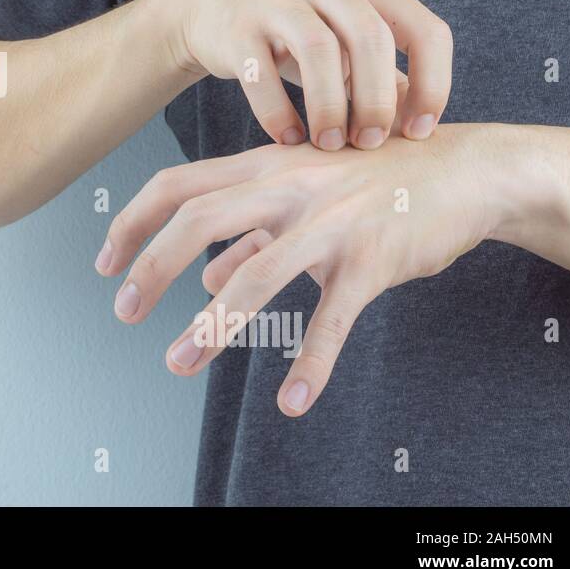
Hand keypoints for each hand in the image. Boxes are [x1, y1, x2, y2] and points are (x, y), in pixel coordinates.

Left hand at [94, 126, 503, 415]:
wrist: (464, 169)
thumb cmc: (375, 180)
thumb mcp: (304, 194)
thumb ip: (252, 233)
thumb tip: (205, 278)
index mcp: (265, 166)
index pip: (177, 185)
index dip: (132, 222)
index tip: (105, 263)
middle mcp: (289, 186)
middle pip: (197, 219)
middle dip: (151, 266)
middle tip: (124, 310)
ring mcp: (331, 221)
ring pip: (257, 274)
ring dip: (212, 324)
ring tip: (178, 362)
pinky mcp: (373, 259)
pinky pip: (333, 319)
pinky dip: (311, 363)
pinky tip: (292, 402)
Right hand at [157, 0, 452, 150]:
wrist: (210, 5)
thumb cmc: (291, 32)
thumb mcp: (344, 40)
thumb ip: (382, 74)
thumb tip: (419, 124)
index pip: (425, 31)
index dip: (432, 85)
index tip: (418, 133)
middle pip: (371, 38)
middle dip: (376, 100)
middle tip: (369, 144)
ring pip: (319, 50)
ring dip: (329, 106)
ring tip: (329, 145)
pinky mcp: (238, 24)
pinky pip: (262, 72)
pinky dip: (278, 112)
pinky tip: (287, 137)